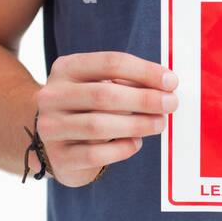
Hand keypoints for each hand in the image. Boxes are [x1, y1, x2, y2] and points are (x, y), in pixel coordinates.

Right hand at [35, 51, 178, 187]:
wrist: (52, 139)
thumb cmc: (86, 106)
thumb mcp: (100, 84)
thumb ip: (129, 82)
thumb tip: (166, 85)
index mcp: (66, 68)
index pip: (110, 63)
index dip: (144, 71)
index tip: (171, 81)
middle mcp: (52, 96)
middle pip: (103, 94)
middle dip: (143, 99)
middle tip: (170, 104)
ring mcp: (51, 127)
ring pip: (98, 125)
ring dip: (137, 124)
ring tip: (158, 123)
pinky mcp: (58, 157)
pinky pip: (95, 154)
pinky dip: (121, 148)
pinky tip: (136, 143)